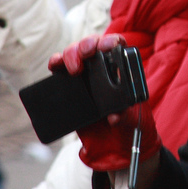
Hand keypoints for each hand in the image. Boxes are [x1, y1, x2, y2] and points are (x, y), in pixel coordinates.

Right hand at [48, 34, 160, 172]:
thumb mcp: (133, 122)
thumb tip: (114, 116)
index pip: (117, 46)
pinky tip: (55, 67)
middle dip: (85, 46)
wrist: (117, 147)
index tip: (105, 47)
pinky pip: (61, 71)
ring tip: (71, 67)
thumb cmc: (132, 127)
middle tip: (85, 56)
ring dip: (70, 54)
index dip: (110, 41)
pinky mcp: (72, 88)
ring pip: (75, 54)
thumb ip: (126, 117)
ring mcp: (86, 77)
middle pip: (92, 46)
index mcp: (122, 70)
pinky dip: (56, 64)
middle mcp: (103, 69)